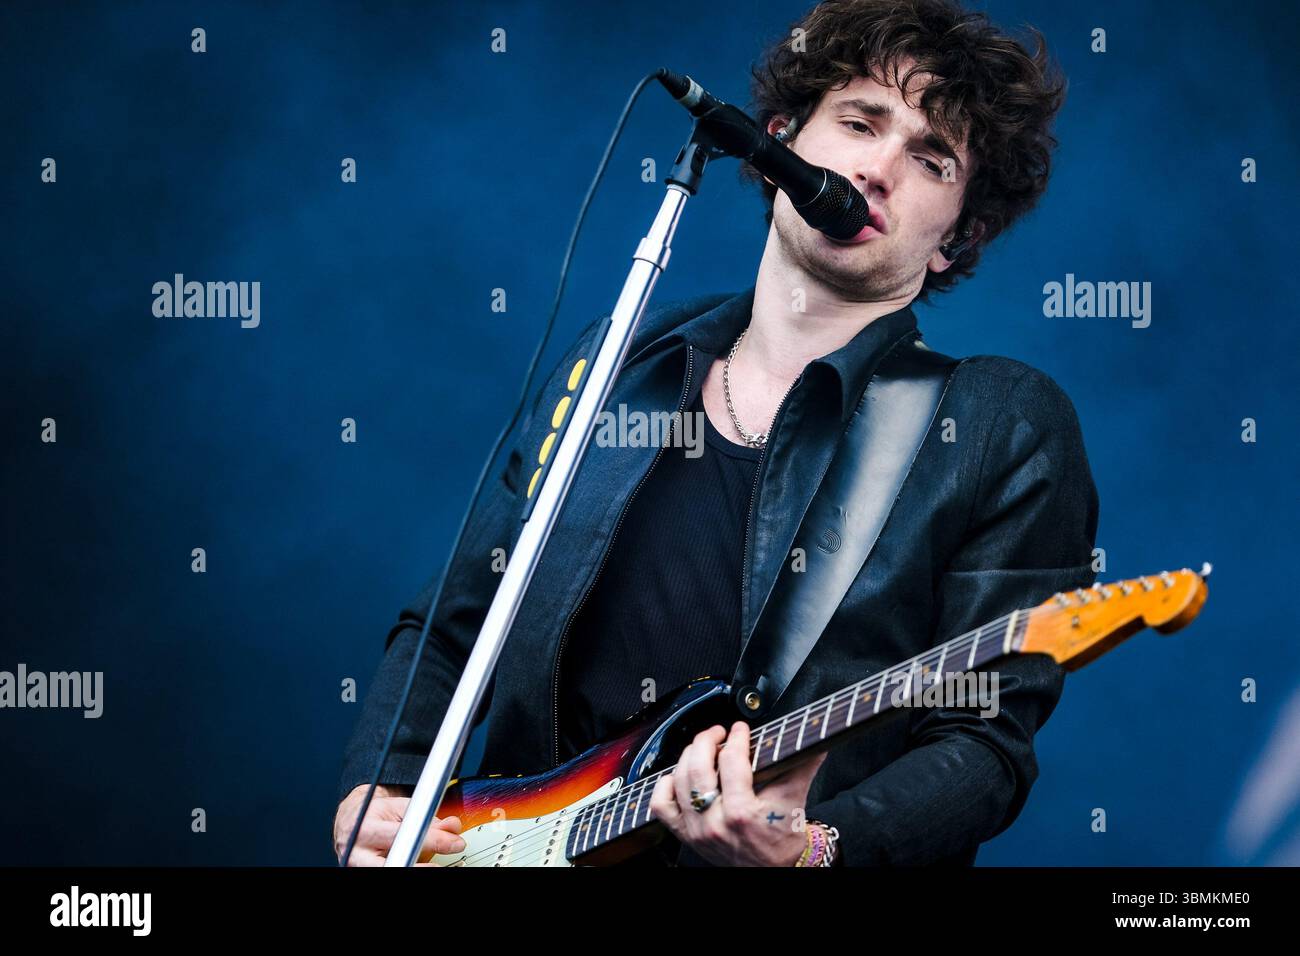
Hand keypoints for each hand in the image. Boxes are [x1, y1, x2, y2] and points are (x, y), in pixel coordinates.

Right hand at [333, 784, 465, 866]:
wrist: (351, 822)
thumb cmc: (374, 813)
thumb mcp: (398, 807)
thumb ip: (426, 816)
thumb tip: (452, 826)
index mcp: (365, 828)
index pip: (404, 836)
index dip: (433, 840)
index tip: (453, 843)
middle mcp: (359, 853)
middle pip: (397, 862)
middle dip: (423, 864)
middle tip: (442, 863)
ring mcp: (360, 868)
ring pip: (395, 868)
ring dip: (419, 865)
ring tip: (432, 862)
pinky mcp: (363, 874)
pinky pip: (394, 869)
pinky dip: (411, 865)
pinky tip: (420, 862)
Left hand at [649, 721, 828, 865]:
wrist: (772, 870)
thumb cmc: (782, 836)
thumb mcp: (795, 798)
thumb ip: (803, 764)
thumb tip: (819, 739)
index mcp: (742, 813)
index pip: (731, 761)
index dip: (736, 738)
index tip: (740, 729)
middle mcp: (715, 823)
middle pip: (697, 767)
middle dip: (707, 740)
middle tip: (719, 732)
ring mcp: (696, 830)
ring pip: (678, 781)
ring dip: (688, 756)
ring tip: (703, 748)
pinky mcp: (685, 834)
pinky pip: (662, 806)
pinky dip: (665, 785)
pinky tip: (680, 774)